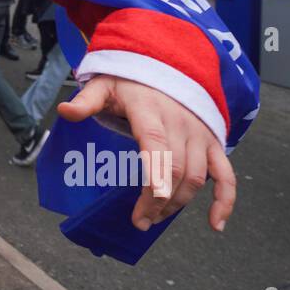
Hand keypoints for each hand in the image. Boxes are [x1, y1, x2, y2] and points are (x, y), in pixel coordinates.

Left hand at [57, 74, 235, 232]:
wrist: (167, 65)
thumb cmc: (130, 81)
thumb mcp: (104, 85)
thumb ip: (86, 100)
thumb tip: (64, 112)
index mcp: (150, 110)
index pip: (155, 142)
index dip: (156, 172)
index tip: (150, 200)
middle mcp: (180, 122)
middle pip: (175, 168)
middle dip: (159, 201)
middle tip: (139, 221)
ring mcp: (200, 134)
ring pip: (197, 177)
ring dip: (178, 204)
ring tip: (155, 218)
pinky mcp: (213, 143)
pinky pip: (225, 174)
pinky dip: (225, 201)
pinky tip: (215, 224)